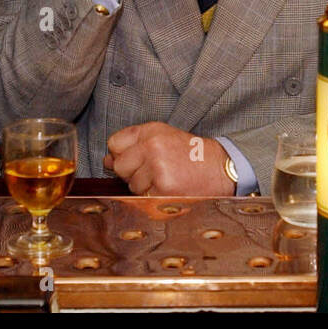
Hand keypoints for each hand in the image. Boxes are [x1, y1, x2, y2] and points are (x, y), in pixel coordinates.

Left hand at [103, 122, 234, 195]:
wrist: (221, 169)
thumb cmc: (191, 155)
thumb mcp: (165, 137)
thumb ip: (134, 144)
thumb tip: (106, 161)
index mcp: (152, 130)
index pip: (114, 143)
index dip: (121, 154)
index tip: (135, 159)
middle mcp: (152, 146)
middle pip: (119, 166)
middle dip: (132, 173)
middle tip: (155, 171)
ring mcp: (157, 168)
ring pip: (131, 185)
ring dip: (144, 187)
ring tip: (166, 179)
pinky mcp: (163, 188)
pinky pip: (143, 197)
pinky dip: (153, 197)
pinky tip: (170, 190)